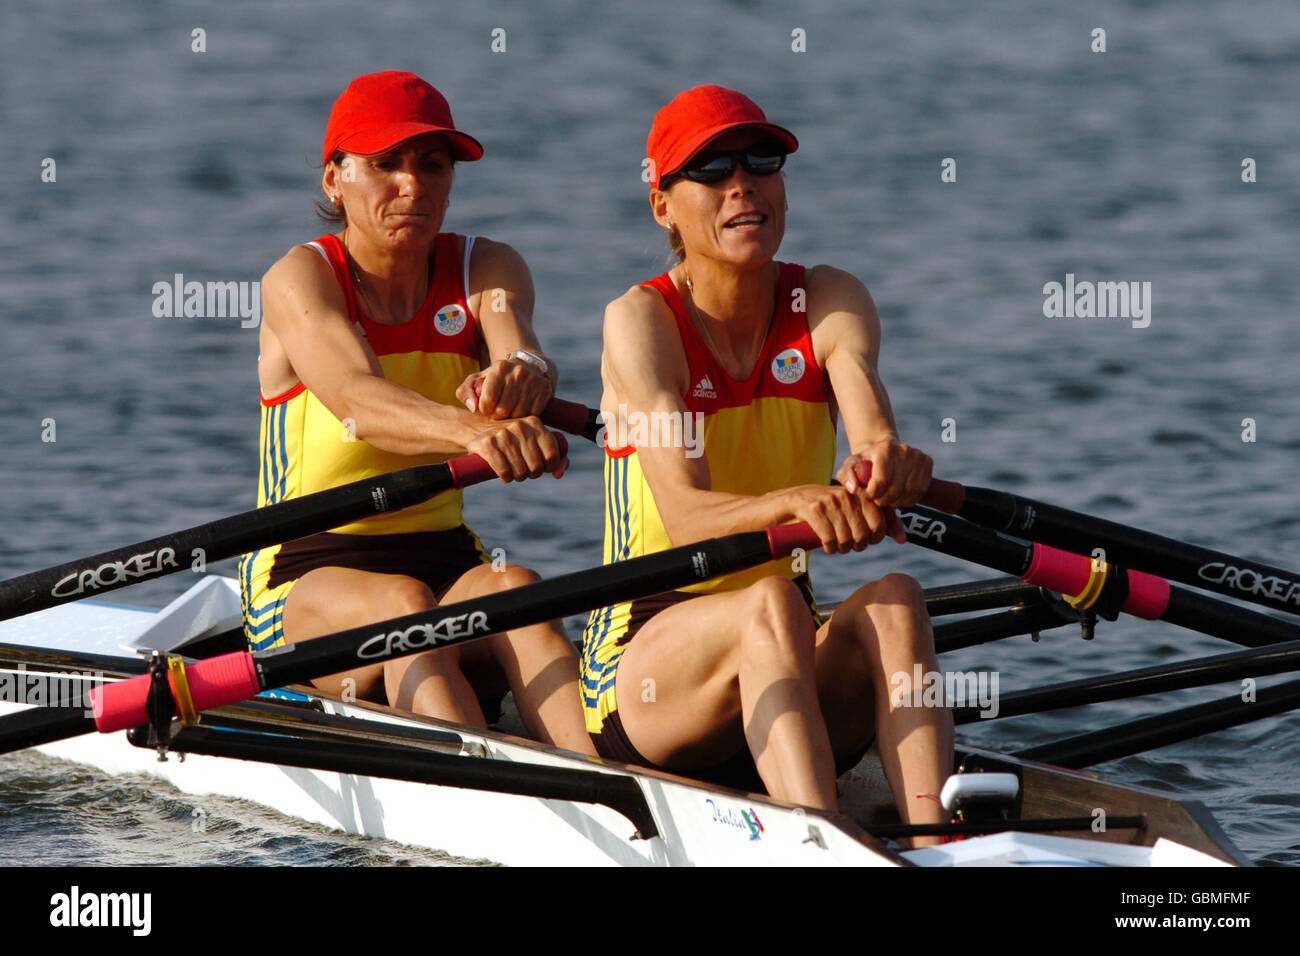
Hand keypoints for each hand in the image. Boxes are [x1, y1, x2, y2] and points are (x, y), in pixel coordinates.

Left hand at [456, 359, 552, 419]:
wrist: (528, 367)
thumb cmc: (497, 378)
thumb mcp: (477, 381)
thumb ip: (465, 392)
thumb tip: (473, 407)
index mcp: (499, 368)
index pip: (488, 400)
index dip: (484, 409)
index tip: (487, 408)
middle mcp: (518, 372)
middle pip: (503, 410)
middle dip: (497, 415)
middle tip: (497, 411)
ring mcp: (534, 381)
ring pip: (518, 414)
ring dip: (511, 418)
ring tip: (509, 410)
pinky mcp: (545, 390)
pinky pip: (532, 414)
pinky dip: (525, 416)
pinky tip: (521, 410)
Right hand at [465, 415, 567, 481]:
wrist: (476, 428)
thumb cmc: (511, 439)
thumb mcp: (533, 440)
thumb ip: (553, 456)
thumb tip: (559, 474)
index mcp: (535, 422)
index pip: (552, 455)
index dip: (548, 467)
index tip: (540, 466)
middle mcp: (520, 426)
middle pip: (536, 467)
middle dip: (532, 473)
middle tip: (524, 470)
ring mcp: (503, 435)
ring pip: (520, 472)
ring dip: (518, 477)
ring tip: (513, 471)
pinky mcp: (487, 444)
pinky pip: (504, 472)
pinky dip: (506, 478)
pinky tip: (504, 474)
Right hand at [775, 484, 900, 552]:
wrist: (778, 506)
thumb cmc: (815, 512)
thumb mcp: (842, 512)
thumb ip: (869, 519)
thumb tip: (902, 538)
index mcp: (856, 492)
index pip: (880, 516)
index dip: (882, 534)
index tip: (874, 541)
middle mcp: (844, 494)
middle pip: (866, 531)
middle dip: (860, 544)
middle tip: (849, 546)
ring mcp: (827, 500)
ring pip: (848, 536)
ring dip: (843, 548)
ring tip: (836, 547)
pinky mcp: (810, 509)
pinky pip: (829, 536)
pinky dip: (829, 546)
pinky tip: (826, 546)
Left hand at [837, 440, 931, 508]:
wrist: (885, 452)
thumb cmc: (865, 462)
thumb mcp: (851, 467)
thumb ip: (846, 476)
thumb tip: (853, 488)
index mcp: (885, 449)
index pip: (882, 481)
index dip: (872, 494)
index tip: (868, 495)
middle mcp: (905, 450)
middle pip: (896, 489)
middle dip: (883, 500)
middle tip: (877, 499)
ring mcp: (918, 456)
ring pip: (909, 493)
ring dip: (896, 501)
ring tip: (886, 498)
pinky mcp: (928, 463)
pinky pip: (919, 492)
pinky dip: (907, 500)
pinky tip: (898, 496)